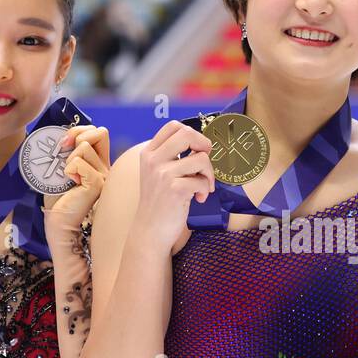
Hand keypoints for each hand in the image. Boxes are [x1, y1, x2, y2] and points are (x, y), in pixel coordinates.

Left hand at [43, 125, 110, 226]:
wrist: (58, 221)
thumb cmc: (58, 197)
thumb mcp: (61, 167)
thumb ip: (67, 150)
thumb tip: (64, 133)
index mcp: (99, 162)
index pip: (98, 132)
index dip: (79, 130)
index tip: (63, 143)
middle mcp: (105, 167)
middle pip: (99, 132)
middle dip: (77, 135)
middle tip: (64, 151)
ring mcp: (104, 176)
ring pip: (84, 147)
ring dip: (68, 159)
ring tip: (67, 176)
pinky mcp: (97, 184)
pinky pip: (79, 164)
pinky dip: (68, 170)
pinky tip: (70, 182)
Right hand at [133, 119, 214, 249]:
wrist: (150, 231)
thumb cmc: (160, 202)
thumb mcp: (158, 174)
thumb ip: (173, 157)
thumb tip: (202, 144)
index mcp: (149, 153)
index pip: (173, 126)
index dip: (192, 134)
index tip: (198, 149)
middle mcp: (153, 160)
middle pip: (187, 134)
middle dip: (204, 146)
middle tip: (205, 163)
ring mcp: (163, 174)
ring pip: (201, 158)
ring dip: (209, 174)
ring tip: (203, 186)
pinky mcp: (174, 189)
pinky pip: (202, 180)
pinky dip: (205, 190)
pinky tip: (198, 198)